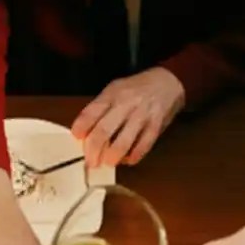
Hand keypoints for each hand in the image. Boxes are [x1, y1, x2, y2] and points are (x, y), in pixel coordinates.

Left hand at [71, 67, 185, 167]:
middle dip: (94, 150)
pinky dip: (133, 156)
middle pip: (104, 130)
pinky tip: (128, 160)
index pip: (91, 112)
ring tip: (108, 163)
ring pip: (123, 141)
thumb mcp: (115, 90)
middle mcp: (126, 104)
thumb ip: (101, 108)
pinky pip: (143, 146)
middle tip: (90, 161)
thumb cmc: (136, 89)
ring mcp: (142, 116)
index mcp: (112, 94)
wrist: (168, 81)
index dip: (81, 128)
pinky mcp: (156, 126)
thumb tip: (85, 133)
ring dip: (112, 156)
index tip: (76, 139)